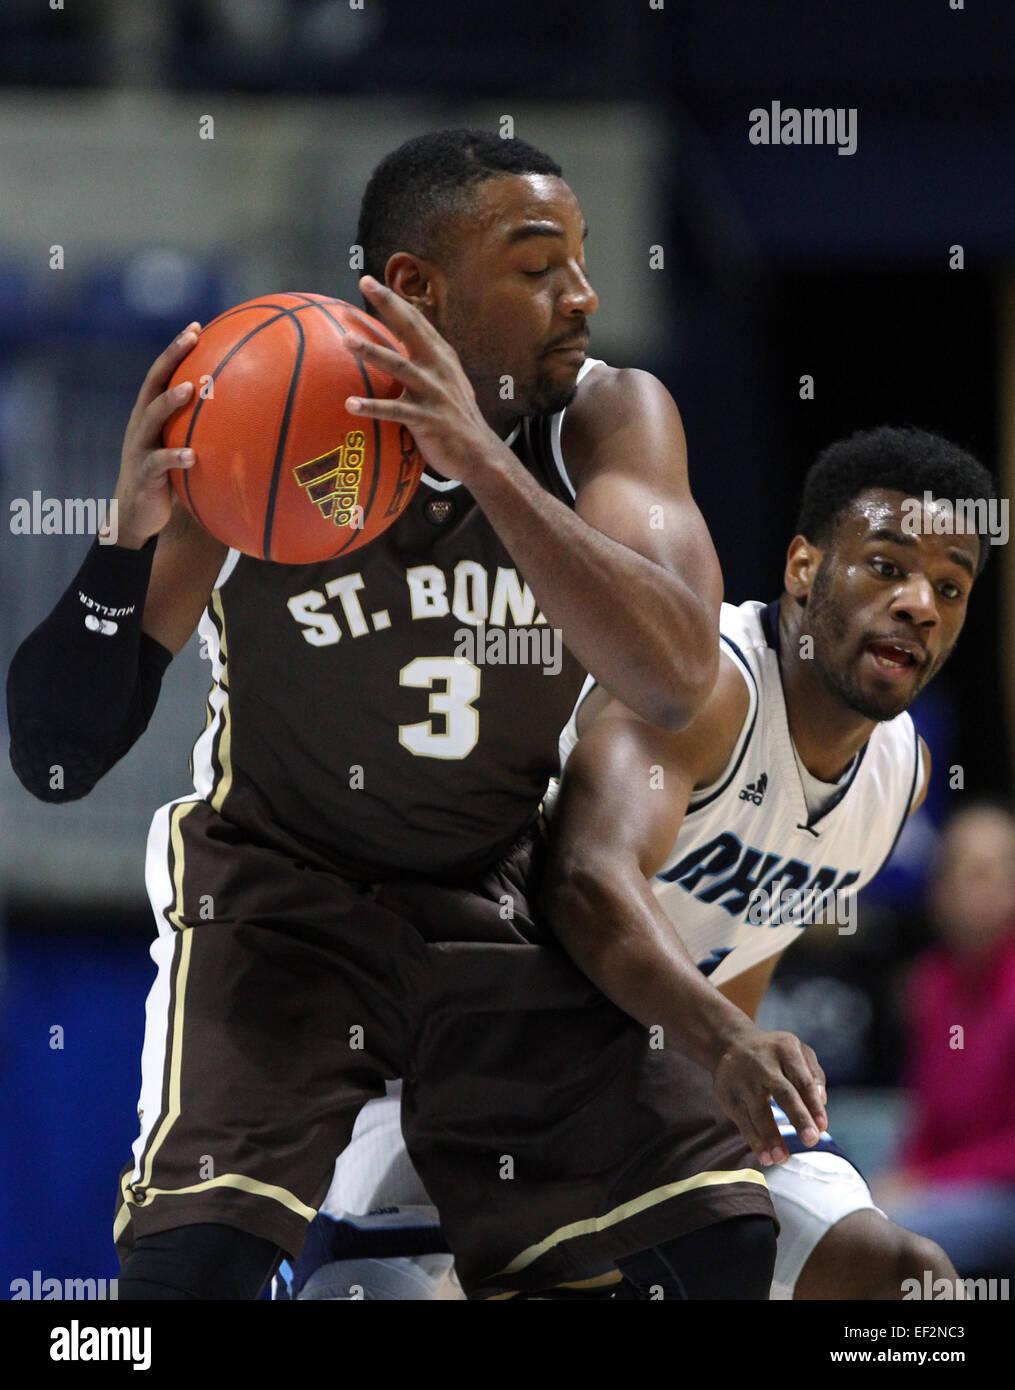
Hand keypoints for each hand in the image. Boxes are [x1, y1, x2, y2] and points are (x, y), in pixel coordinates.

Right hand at [111, 323, 201, 547]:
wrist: (135, 513)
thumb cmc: (167, 477)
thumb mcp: (181, 447)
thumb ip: (202, 431)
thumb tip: (248, 420)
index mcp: (150, 414)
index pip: (161, 374)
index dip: (176, 349)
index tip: (196, 326)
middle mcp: (141, 424)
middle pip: (153, 382)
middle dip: (171, 357)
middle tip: (191, 337)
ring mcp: (140, 446)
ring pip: (152, 416)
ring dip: (171, 401)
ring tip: (190, 389)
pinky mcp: (144, 474)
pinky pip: (158, 463)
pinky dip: (174, 458)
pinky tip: (192, 456)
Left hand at [343, 276, 501, 485]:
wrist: (478, 453)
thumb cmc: (454, 418)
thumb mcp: (446, 382)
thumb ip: (427, 363)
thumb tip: (403, 347)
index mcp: (441, 357)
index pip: (415, 320)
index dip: (393, 300)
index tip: (369, 280)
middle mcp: (438, 368)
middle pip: (410, 330)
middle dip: (388, 305)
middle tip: (365, 284)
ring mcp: (433, 393)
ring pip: (399, 366)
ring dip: (372, 352)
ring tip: (347, 340)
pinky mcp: (427, 419)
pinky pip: (394, 411)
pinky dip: (372, 407)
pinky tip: (350, 404)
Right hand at [712, 1024, 827, 1166]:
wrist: (730, 1043)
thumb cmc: (775, 1054)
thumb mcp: (798, 1051)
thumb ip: (814, 1074)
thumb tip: (822, 1102)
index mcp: (785, 1049)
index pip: (803, 1079)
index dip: (813, 1104)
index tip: (822, 1128)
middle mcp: (762, 1062)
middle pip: (783, 1092)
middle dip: (798, 1117)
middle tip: (811, 1141)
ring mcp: (742, 1079)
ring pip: (759, 1110)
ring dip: (771, 1136)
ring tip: (783, 1158)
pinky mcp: (727, 1095)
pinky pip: (743, 1121)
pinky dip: (754, 1140)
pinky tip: (766, 1157)